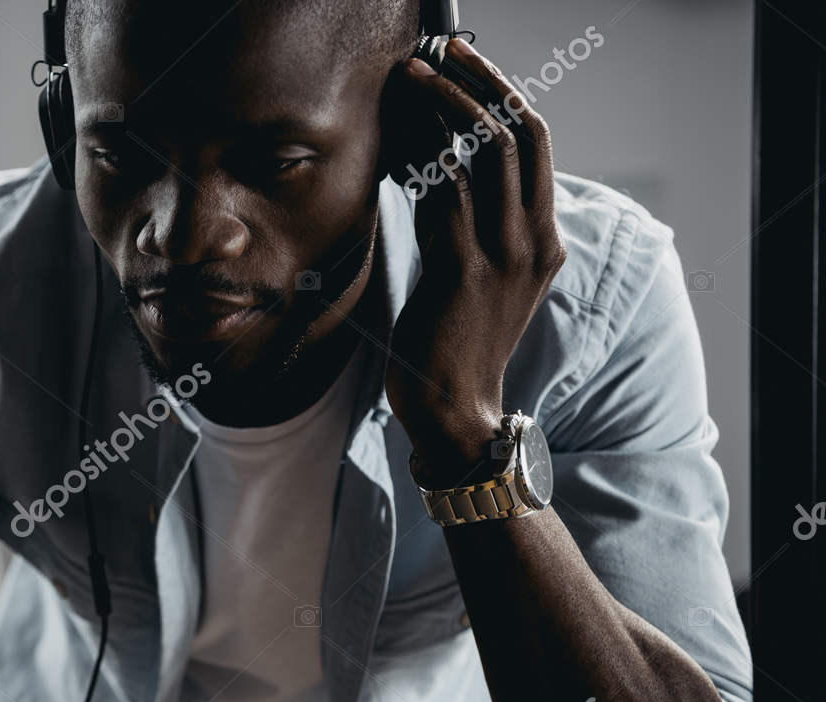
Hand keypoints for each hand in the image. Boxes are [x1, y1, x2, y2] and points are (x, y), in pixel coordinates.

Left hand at [386, 38, 566, 483]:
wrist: (453, 412)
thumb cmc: (451, 347)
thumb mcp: (473, 279)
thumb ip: (465, 226)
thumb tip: (431, 166)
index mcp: (543, 240)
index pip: (534, 145)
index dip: (501, 96)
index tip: (463, 65)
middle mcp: (534, 240)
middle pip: (519, 133)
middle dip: (478, 82)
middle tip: (438, 51)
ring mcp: (504, 255)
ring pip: (485, 152)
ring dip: (444, 105)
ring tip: (409, 75)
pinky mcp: (464, 270)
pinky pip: (446, 192)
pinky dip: (422, 155)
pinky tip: (397, 136)